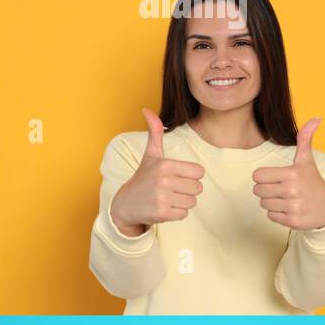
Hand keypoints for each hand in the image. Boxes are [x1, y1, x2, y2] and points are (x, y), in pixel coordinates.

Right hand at [109, 109, 205, 235]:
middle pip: (198, 188)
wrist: (124, 204)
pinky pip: (185, 214)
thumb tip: (147, 110)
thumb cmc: (143, 178)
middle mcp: (164, 180)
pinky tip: (164, 208)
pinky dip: (177, 214)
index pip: (199, 172)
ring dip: (182, 202)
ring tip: (167, 198)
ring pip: (193, 202)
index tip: (176, 177)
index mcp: (165, 165)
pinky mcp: (162, 214)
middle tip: (171, 189)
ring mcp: (163, 198)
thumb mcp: (150, 156)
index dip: (190, 176)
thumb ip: (155, 133)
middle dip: (187, 190)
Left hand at [251, 118, 324, 230]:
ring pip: (263, 203)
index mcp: (292, 173)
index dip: (264, 177)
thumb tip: (316, 118)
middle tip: (282, 189)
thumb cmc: (313, 182)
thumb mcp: (307, 161)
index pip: (257, 176)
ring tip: (287, 199)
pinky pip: (270, 216)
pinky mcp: (292, 221)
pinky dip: (278, 214)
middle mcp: (292, 190)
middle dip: (267, 190)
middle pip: (258, 190)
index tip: (277, 178)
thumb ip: (305, 139)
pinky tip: (290, 209)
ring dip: (272, 202)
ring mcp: (293, 206)